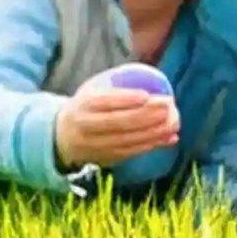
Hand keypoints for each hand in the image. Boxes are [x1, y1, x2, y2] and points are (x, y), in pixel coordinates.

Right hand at [55, 86, 179, 169]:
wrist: (62, 136)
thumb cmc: (86, 106)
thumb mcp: (92, 89)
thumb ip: (116, 84)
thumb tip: (152, 78)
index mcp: (84, 105)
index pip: (105, 102)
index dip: (126, 99)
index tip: (148, 95)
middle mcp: (87, 127)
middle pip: (119, 123)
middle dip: (147, 116)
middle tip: (168, 106)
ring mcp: (96, 146)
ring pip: (129, 140)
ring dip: (154, 132)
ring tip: (174, 122)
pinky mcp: (106, 159)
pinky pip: (132, 152)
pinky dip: (152, 145)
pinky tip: (168, 137)